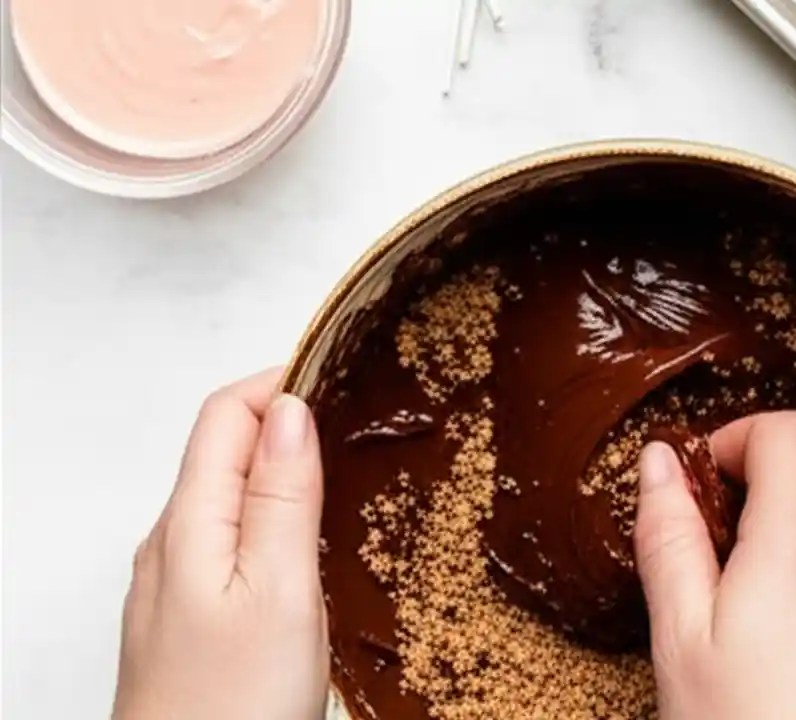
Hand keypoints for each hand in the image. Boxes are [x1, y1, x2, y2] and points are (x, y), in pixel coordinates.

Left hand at [112, 369, 327, 719]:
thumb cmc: (232, 707)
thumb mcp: (279, 591)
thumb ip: (280, 498)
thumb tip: (290, 411)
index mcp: (190, 524)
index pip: (225, 414)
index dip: (279, 377)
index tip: (338, 368)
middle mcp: (169, 544)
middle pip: (219, 448)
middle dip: (281, 415)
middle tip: (351, 411)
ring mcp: (172, 583)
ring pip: (222, 494)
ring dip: (275, 466)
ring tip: (339, 469)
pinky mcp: (187, 618)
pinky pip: (222, 537)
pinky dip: (264, 512)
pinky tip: (301, 540)